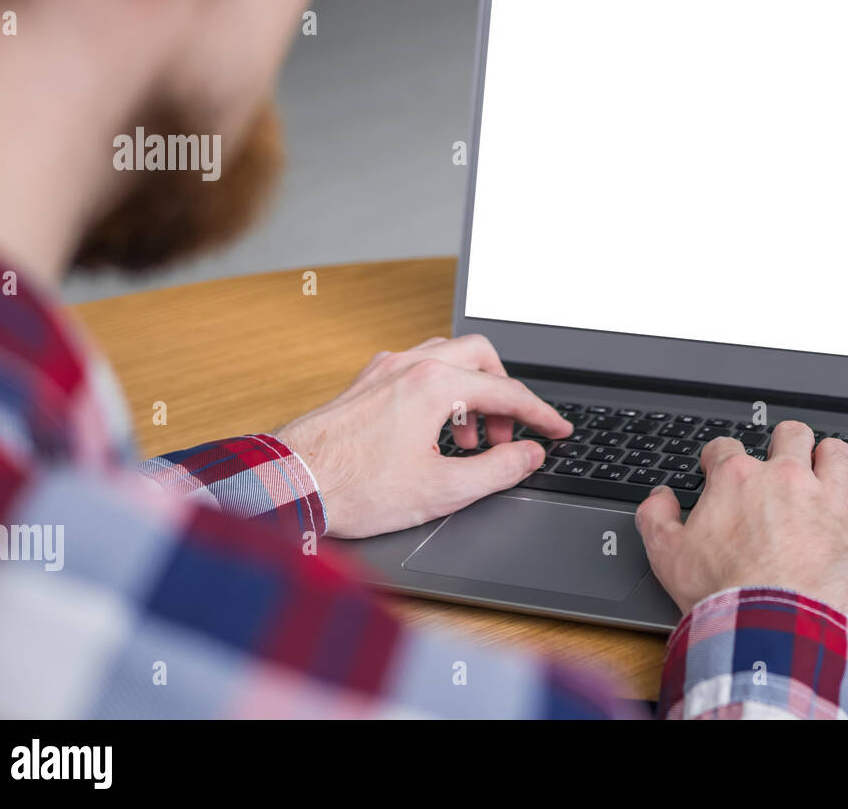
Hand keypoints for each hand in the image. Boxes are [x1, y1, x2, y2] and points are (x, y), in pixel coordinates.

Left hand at [274, 334, 571, 537]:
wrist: (288, 485)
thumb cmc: (354, 488)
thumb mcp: (442, 489)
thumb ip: (498, 469)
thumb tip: (529, 455)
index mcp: (435, 384)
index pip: (507, 392)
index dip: (541, 415)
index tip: (559, 431)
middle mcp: (410, 365)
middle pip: (482, 358)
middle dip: (504, 396)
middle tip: (508, 437)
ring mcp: (384, 370)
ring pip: (449, 358)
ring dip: (471, 393)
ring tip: (469, 442)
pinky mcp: (365, 383)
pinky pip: (419, 370)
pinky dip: (442, 393)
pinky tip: (434, 432)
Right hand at [634, 422, 847, 627]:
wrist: (774, 632)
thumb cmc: (724, 597)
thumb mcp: (666, 558)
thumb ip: (657, 519)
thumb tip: (659, 500)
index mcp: (737, 481)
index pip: (725, 448)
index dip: (719, 459)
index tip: (719, 470)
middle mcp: (787, 479)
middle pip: (790, 435)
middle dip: (785, 443)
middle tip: (781, 463)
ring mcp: (831, 501)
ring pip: (838, 453)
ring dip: (831, 459)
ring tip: (828, 473)